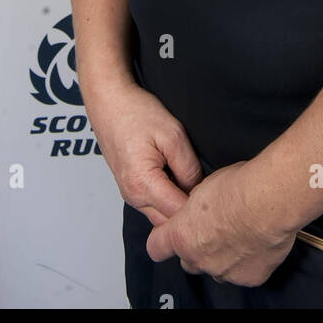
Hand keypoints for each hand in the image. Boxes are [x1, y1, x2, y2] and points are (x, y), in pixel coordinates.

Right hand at [84, 77, 203, 227]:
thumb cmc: (136, 113)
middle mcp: (133, 196)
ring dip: (177, 204)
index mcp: (143, 184)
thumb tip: (197, 188)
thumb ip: (188, 167)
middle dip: (189, 211)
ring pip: (161, 214)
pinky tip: (178, 178)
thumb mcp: (172, 135)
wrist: (109, 101)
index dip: (199, 205)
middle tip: (207, 190)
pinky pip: (153, 203)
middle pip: (169, 220)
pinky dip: (167, 197)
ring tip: (191, 180)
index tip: (213, 194)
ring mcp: (129, 194)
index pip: (178, 212)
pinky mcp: (130, 188)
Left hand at [146, 161, 298, 286]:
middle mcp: (200, 258)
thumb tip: (198, 206)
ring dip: (224, 255)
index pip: (156, 247)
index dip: (162, 240)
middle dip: (197, 247)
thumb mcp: (204, 185)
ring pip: (217, 268)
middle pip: (189, 261)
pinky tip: (257, 240)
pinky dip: (249, 260)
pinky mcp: (250, 277)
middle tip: (214, 228)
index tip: (168, 234)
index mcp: (182, 235)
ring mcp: (224, 271)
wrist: (269, 200)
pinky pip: (245, 272)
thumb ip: (194, 205)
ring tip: (241, 232)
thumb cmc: (239, 188)